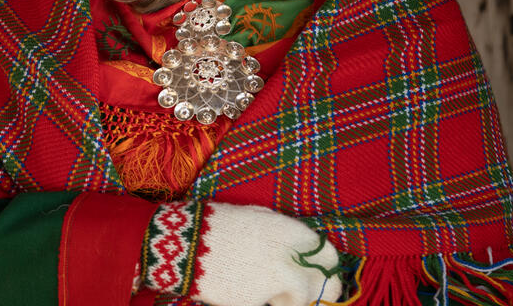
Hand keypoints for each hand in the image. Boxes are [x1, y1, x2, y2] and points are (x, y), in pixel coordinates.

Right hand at [141, 202, 341, 305]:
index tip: (319, 273)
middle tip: (303, 293)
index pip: (327, 255)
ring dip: (290, 298)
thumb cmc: (218, 224)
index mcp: (290, 232)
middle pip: (321, 283)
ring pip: (299, 299)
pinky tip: (246, 292)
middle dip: (317, 290)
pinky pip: (270, 304)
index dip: (326, 267)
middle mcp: (289, 258)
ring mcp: (274, 282)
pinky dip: (263, 301)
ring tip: (271, 294)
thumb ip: (281, 231)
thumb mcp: (254, 216)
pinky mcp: (257, 301)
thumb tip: (298, 248)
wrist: (185, 244)